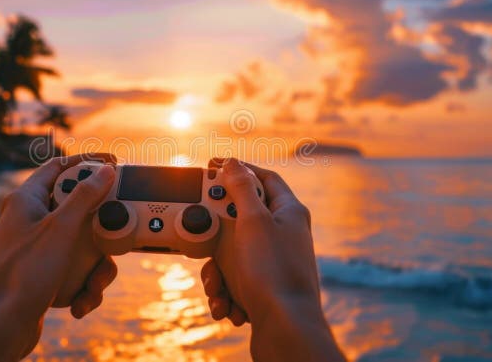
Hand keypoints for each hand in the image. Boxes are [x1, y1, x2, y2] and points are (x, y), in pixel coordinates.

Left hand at [0, 153, 117, 361]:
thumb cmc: (22, 274)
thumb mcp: (60, 229)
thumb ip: (84, 196)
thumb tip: (105, 170)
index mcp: (26, 200)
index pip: (59, 167)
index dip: (87, 162)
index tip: (113, 165)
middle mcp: (30, 221)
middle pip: (78, 210)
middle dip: (101, 229)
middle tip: (115, 237)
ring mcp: (35, 249)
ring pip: (80, 246)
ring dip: (95, 267)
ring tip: (93, 285)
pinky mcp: (41, 274)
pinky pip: (72, 271)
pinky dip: (82, 286)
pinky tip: (78, 302)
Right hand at [201, 158, 343, 361]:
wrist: (286, 329)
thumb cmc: (273, 273)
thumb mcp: (252, 221)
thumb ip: (240, 188)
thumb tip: (232, 162)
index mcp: (288, 212)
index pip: (264, 178)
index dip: (239, 170)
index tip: (212, 167)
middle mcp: (283, 235)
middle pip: (239, 219)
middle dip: (216, 233)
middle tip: (203, 237)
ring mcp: (274, 262)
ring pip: (232, 254)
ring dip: (218, 272)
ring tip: (220, 286)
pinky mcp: (265, 287)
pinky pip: (236, 281)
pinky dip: (226, 292)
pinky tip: (229, 304)